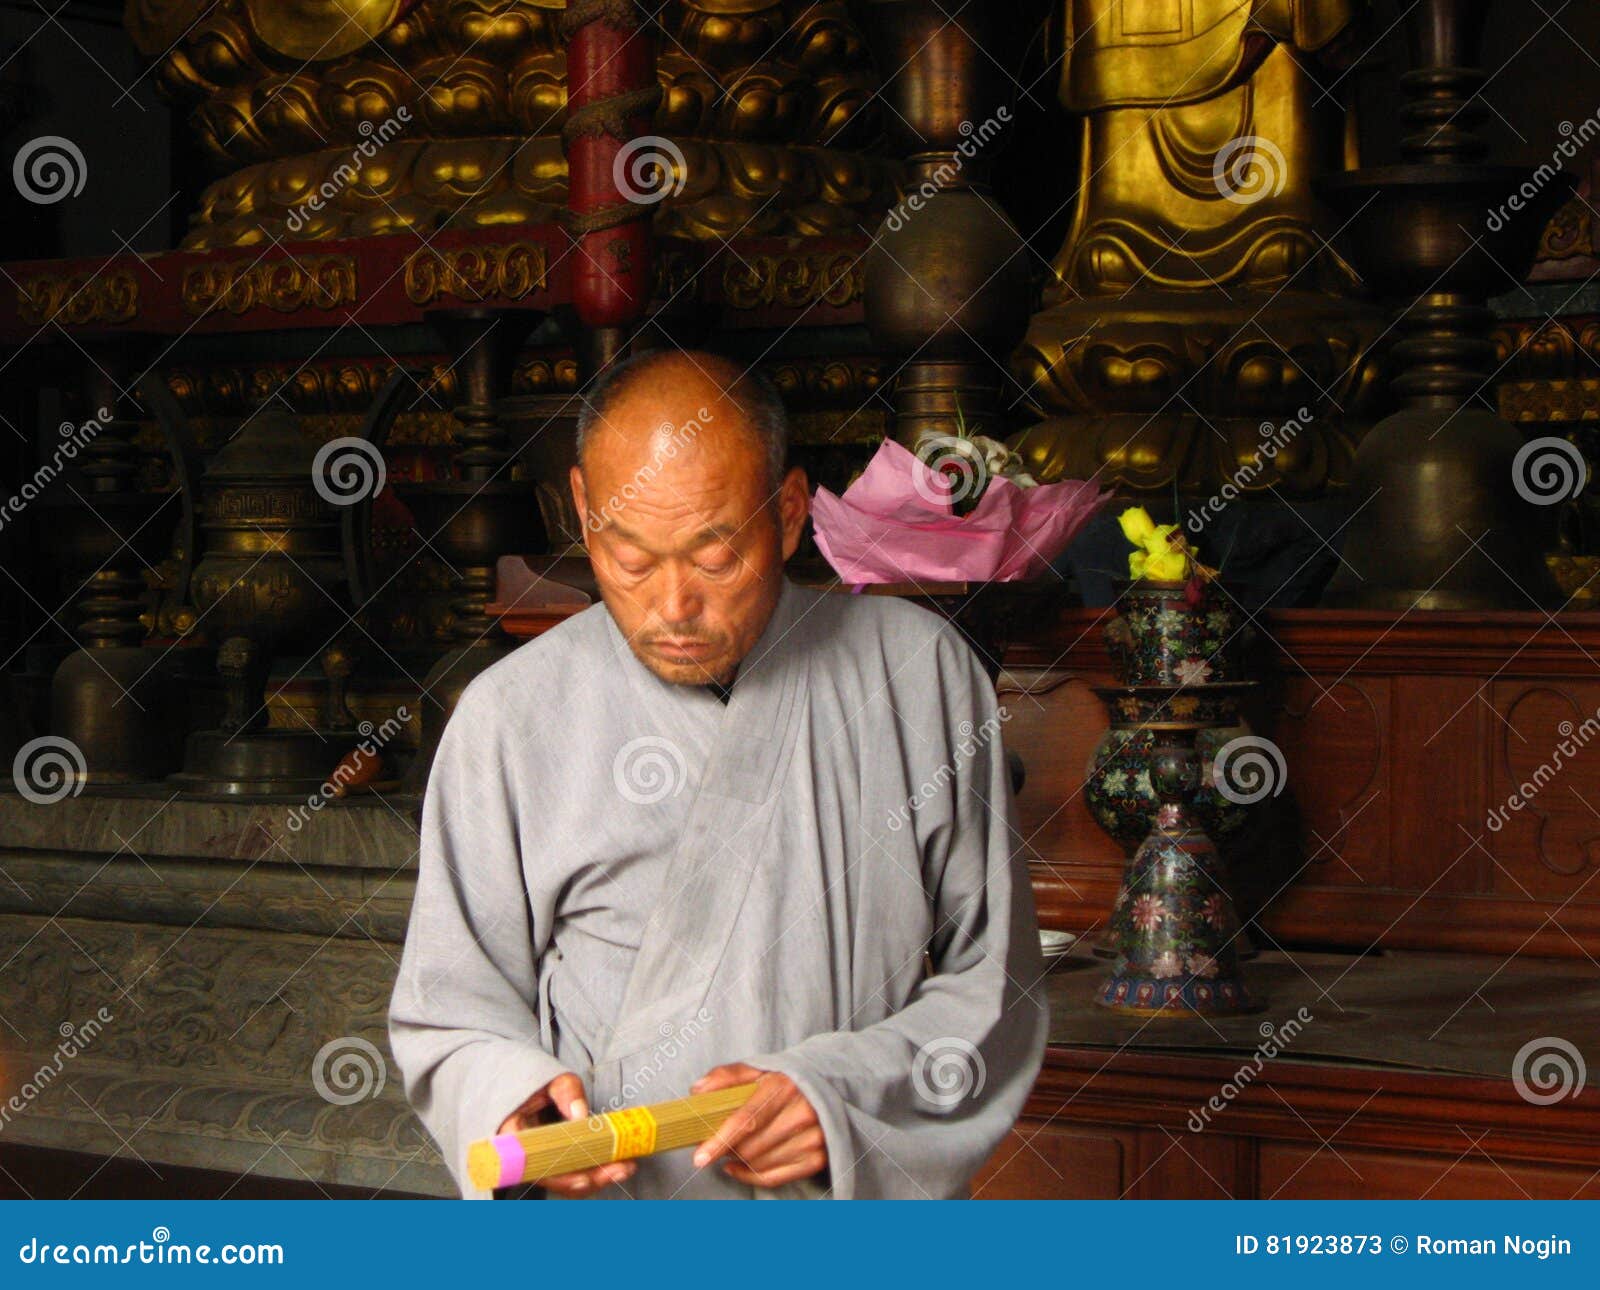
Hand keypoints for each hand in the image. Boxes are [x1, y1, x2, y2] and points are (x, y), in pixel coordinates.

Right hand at [497, 1072, 636, 1195]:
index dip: (559, 1178)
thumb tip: (581, 1115)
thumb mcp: (551, 1078)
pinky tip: (618, 1163)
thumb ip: (565, 1092)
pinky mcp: (551, 1158)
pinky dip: (593, 1170)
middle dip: (591, 1178)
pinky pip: (571, 1172)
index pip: (535, 1166)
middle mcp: (522, 1154)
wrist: (522, 1081)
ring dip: (597, 1178)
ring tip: (627, 1167)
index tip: (584, 1179)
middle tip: (622, 1168)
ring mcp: (537, 1158)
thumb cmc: (534, 1078)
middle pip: (556, 1178)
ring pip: (565, 1180)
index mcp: (512, 1135)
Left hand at [690, 1062, 827, 1188]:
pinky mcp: (817, 1158)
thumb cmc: (787, 1079)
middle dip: (727, 1148)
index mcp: (783, 1087)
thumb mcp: (759, 1069)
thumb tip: (698, 1090)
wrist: (831, 1086)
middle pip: (750, 1147)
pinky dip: (750, 1176)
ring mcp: (812, 1138)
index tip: (700, 1157)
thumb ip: (727, 1076)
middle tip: (718, 1140)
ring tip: (733, 1147)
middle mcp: (801, 1113)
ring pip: (759, 1163)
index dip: (721, 1141)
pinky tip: (738, 1167)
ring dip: (739, 1160)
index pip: (747, 1120)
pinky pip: (773, 1178)